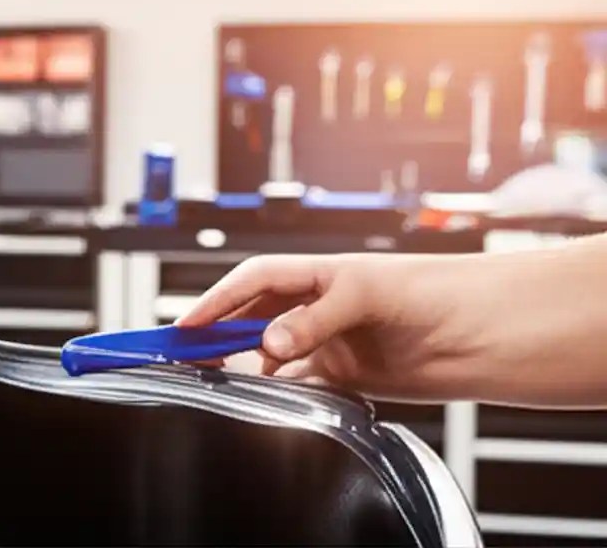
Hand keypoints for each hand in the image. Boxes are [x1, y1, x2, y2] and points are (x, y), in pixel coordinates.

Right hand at [179, 253, 487, 401]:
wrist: (484, 334)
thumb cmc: (435, 292)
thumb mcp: (367, 293)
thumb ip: (315, 320)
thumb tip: (270, 344)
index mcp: (318, 274)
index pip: (253, 282)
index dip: (217, 301)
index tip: (187, 324)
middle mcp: (317, 308)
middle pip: (252, 318)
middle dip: (218, 335)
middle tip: (187, 356)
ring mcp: (328, 342)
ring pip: (268, 355)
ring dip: (244, 366)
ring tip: (219, 381)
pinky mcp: (343, 376)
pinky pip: (296, 385)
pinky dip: (276, 391)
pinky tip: (264, 397)